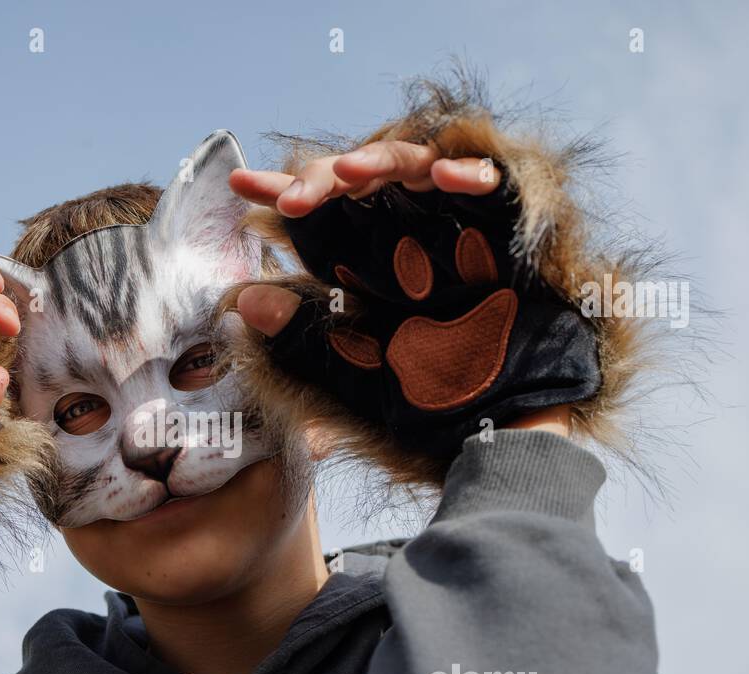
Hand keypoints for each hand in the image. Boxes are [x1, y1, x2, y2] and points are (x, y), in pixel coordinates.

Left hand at [225, 138, 598, 458]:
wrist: (502, 437)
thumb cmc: (428, 408)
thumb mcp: (353, 373)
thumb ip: (302, 340)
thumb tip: (245, 302)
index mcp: (368, 264)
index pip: (321, 215)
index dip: (284, 193)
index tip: (239, 186)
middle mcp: (408, 238)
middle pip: (362, 181)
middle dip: (323, 179)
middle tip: (292, 198)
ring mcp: (457, 228)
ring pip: (419, 167)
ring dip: (384, 161)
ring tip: (349, 174)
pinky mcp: (510, 232)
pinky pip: (494, 184)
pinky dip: (472, 174)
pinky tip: (444, 179)